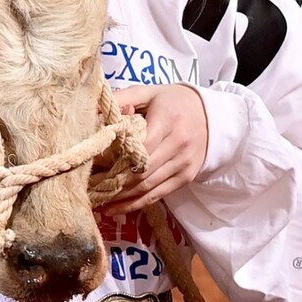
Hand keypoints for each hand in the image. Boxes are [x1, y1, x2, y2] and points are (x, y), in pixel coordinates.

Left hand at [107, 83, 208, 214]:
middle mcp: (178, 143)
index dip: (116, 158)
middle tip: (89, 186)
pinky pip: (158, 195)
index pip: (139, 146)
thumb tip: (96, 110)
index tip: (94, 164)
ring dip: (121, 196)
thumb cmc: (173, 102)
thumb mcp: (149, 93)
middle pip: (141, 170)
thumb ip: (123, 99)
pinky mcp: (186, 177)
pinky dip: (135, 204)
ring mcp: (184, 163)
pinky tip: (116, 208)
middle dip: (113, 181)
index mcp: (168, 119)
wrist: (212, 115)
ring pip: (147, 186)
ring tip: (97, 200)